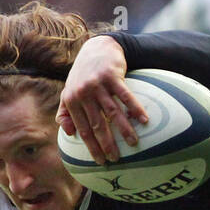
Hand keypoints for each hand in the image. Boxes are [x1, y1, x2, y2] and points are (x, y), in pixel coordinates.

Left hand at [56, 35, 146, 162]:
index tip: (101, 161)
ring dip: (124, 129)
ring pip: (113, 112)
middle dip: (107, 144)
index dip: (92, 147)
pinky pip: (126, 96)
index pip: (83, 129)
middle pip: (98, 124)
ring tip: (133, 143)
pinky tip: (144, 120)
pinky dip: (135, 108)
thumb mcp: (69, 92)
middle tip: (116, 158)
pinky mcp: (112, 76)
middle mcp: (83, 93)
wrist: (97, 48)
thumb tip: (68, 133)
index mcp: (72, 101)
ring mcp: (98, 84)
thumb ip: (65, 113)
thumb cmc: (83, 75)